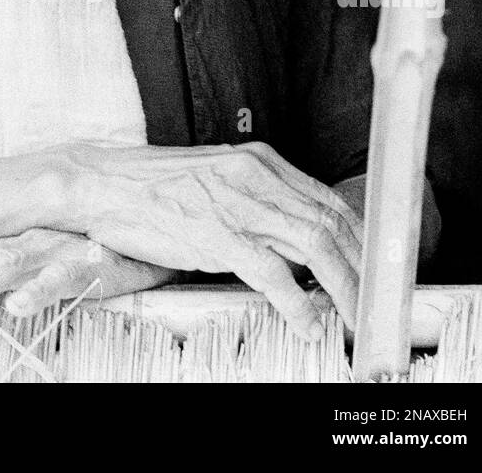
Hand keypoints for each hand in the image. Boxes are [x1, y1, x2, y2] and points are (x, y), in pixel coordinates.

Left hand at [0, 228, 174, 351]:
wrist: (161, 213)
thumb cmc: (99, 242)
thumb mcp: (48, 257)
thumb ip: (11, 269)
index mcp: (12, 239)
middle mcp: (27, 238)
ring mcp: (59, 247)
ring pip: (5, 265)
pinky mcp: (95, 258)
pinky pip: (63, 277)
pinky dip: (40, 291)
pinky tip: (18, 308)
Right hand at [69, 140, 363, 339]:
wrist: (104, 183)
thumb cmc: (156, 187)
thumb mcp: (218, 180)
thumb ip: (259, 201)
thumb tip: (297, 242)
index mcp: (259, 161)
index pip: (327, 199)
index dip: (360, 237)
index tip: (375, 266)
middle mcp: (256, 176)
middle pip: (330, 222)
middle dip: (362, 267)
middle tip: (377, 300)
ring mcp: (237, 204)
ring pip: (313, 245)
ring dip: (343, 288)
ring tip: (355, 318)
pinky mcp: (216, 235)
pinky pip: (272, 273)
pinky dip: (298, 302)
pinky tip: (308, 322)